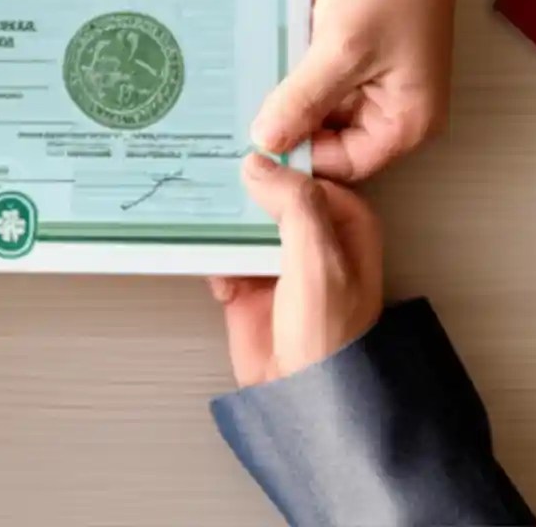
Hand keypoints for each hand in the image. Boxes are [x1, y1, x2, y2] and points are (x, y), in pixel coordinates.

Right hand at [209, 153, 382, 386]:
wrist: (300, 397)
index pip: (305, 173)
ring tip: (192, 202)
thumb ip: (294, 207)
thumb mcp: (318, 261)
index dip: (275, 158)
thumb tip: (258, 163)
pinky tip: (206, 261)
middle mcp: (311, 238)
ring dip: (218, 220)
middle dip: (241, 187)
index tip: (241, 139)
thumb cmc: (327, 335)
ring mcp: (278, 262)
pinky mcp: (247, 286)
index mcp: (343, 223)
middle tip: (206, 164)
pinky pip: (220, 256)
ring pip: (241, 223)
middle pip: (270, 195)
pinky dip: (209, 257)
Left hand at [252, 0, 463, 180]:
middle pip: (325, 140)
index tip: (254, 149)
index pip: (344, 164)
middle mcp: (387, 108)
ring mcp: (363, 81)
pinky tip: (248, 71)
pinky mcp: (341, 56)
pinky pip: (306, 79)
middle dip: (286, 129)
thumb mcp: (342, 48)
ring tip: (233, 102)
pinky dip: (282, 75)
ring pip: (310, 109)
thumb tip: (266, 141)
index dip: (301, 160)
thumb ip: (303, 100)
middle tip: (235, 126)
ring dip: (279, 101)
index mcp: (405, 120)